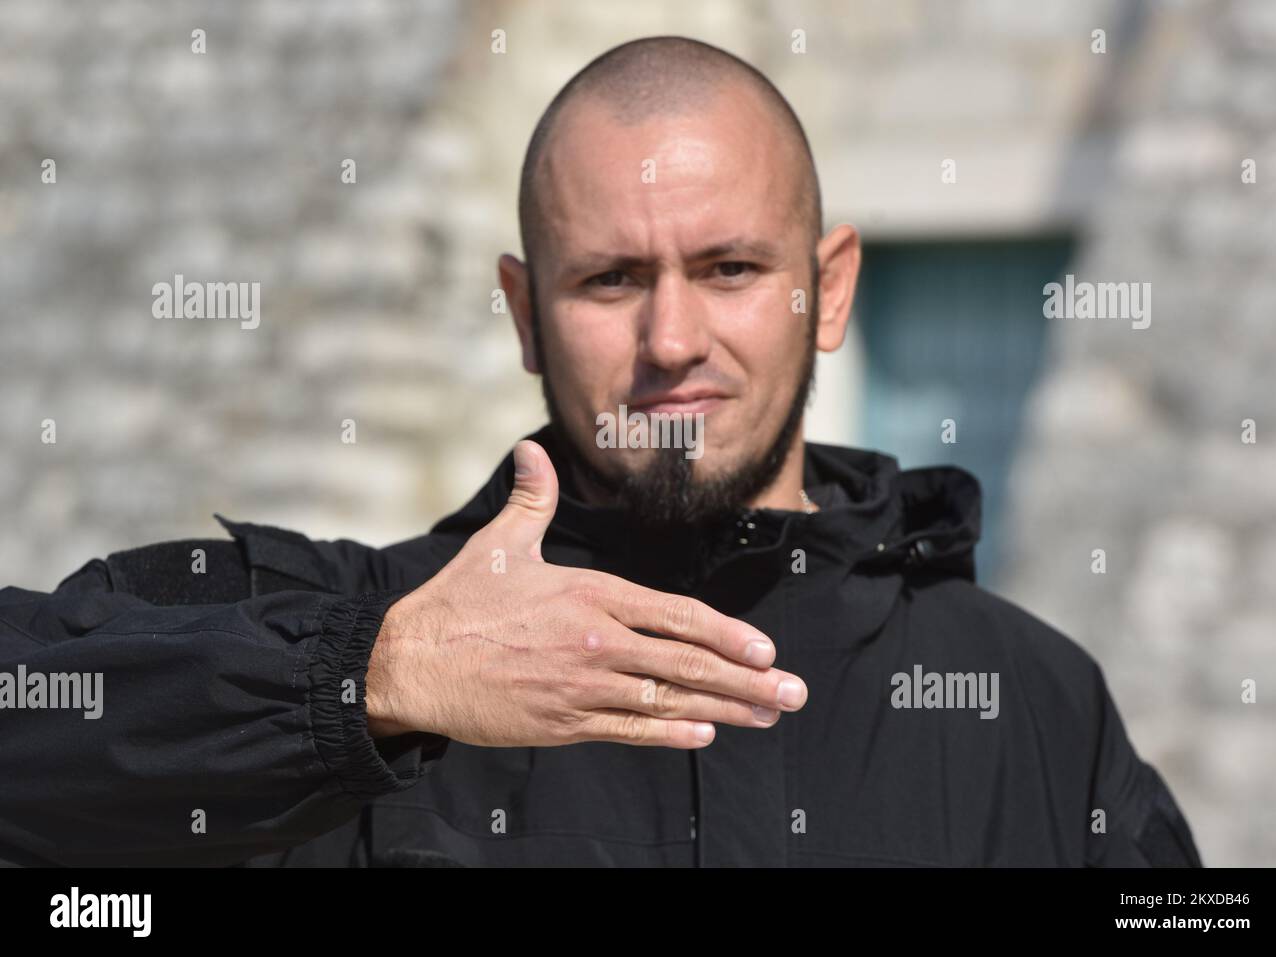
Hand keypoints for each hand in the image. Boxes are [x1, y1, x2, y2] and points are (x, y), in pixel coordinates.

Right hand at [366, 439, 806, 747]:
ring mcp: (582, 686)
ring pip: (668, 701)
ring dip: (724, 711)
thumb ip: (533, 498)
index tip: (765, 649)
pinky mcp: (562, 723)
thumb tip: (532, 450)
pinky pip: (629, 730)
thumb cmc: (457, 601)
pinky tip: (704, 736)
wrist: (411, 662)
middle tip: (792, 693)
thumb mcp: (501, 543)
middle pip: (688, 662)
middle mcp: (597, 641)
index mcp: (592, 595)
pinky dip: (670, 734)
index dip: (728, 635)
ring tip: (765, 716)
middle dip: (748, 680)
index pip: (677, 616)